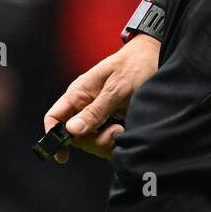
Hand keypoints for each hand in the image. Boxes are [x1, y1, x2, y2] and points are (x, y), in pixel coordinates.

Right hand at [43, 36, 160, 161]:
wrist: (157, 58)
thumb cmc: (134, 66)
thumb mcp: (116, 88)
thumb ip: (95, 110)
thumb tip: (72, 130)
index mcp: (79, 93)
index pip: (54, 117)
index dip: (53, 136)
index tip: (64, 154)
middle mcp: (85, 107)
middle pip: (75, 137)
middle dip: (93, 141)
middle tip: (114, 131)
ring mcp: (99, 116)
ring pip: (92, 142)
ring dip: (107, 141)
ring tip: (123, 127)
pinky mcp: (113, 123)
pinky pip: (107, 142)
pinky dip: (117, 142)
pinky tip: (127, 130)